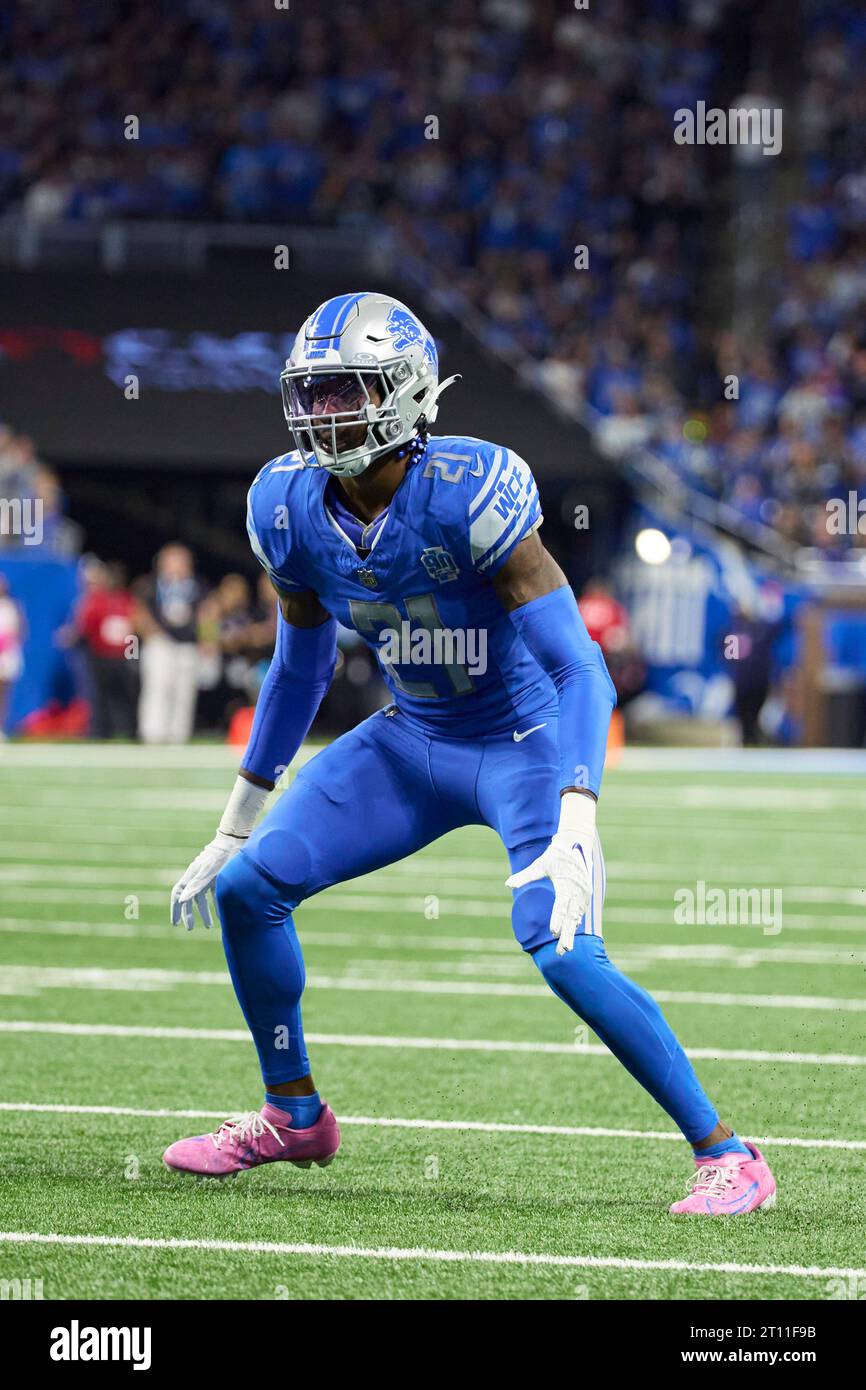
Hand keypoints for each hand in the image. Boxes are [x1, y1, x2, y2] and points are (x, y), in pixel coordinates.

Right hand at [170, 832, 242, 929]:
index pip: (178, 895)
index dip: (175, 909)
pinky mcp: (218, 876)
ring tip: (208, 926)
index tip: (175, 923)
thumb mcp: (209, 871)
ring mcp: (207, 877)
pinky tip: (222, 915)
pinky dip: (216, 905)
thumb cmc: (222, 855)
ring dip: (204, 912)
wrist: (237, 840)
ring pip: (202, 898)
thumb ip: (196, 885)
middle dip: (188, 914)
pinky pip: (214, 894)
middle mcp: (197, 877)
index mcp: (191, 875)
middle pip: (189, 899)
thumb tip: (182, 900)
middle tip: (189, 928)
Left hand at [506, 832, 592, 954]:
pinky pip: (579, 913)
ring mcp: (583, 895)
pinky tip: (568, 935)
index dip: (557, 919)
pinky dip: (573, 924)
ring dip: (570, 933)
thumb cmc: (556, 854)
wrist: (576, 843)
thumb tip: (507, 884)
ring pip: (576, 918)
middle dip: (567, 935)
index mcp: (567, 884)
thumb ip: (525, 876)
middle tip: (564, 951)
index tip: (553, 933)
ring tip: (564, 950)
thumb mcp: (540, 863)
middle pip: (572, 917)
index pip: (561, 906)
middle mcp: (578, 892)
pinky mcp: (584, 896)